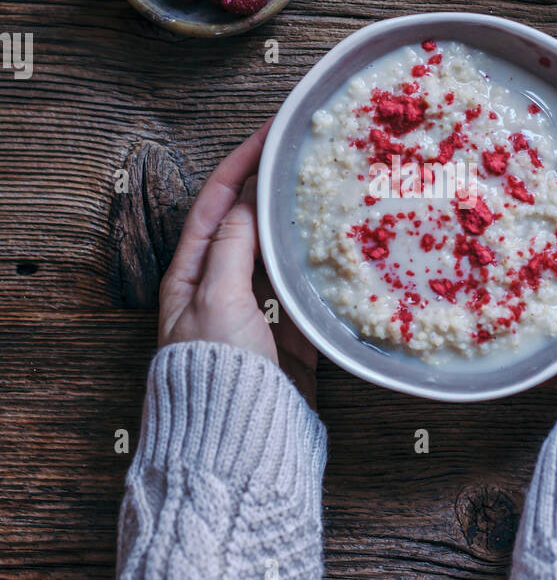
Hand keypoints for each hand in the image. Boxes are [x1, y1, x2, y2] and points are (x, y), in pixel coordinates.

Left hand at [158, 122, 317, 407]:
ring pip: (279, 257)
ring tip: (331, 197)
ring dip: (301, 228)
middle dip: (274, 190)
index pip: (214, 202)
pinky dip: (321, 274)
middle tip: (307, 159)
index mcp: (190, 276)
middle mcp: (219, 291)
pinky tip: (344, 257)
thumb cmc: (217, 372)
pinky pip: (304, 296)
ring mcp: (255, 316)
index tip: (271, 132)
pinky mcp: (286, 342)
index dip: (240, 162)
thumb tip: (249, 202)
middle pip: (248, 225)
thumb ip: (234, 248)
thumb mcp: (218, 299)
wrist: (238, 447)